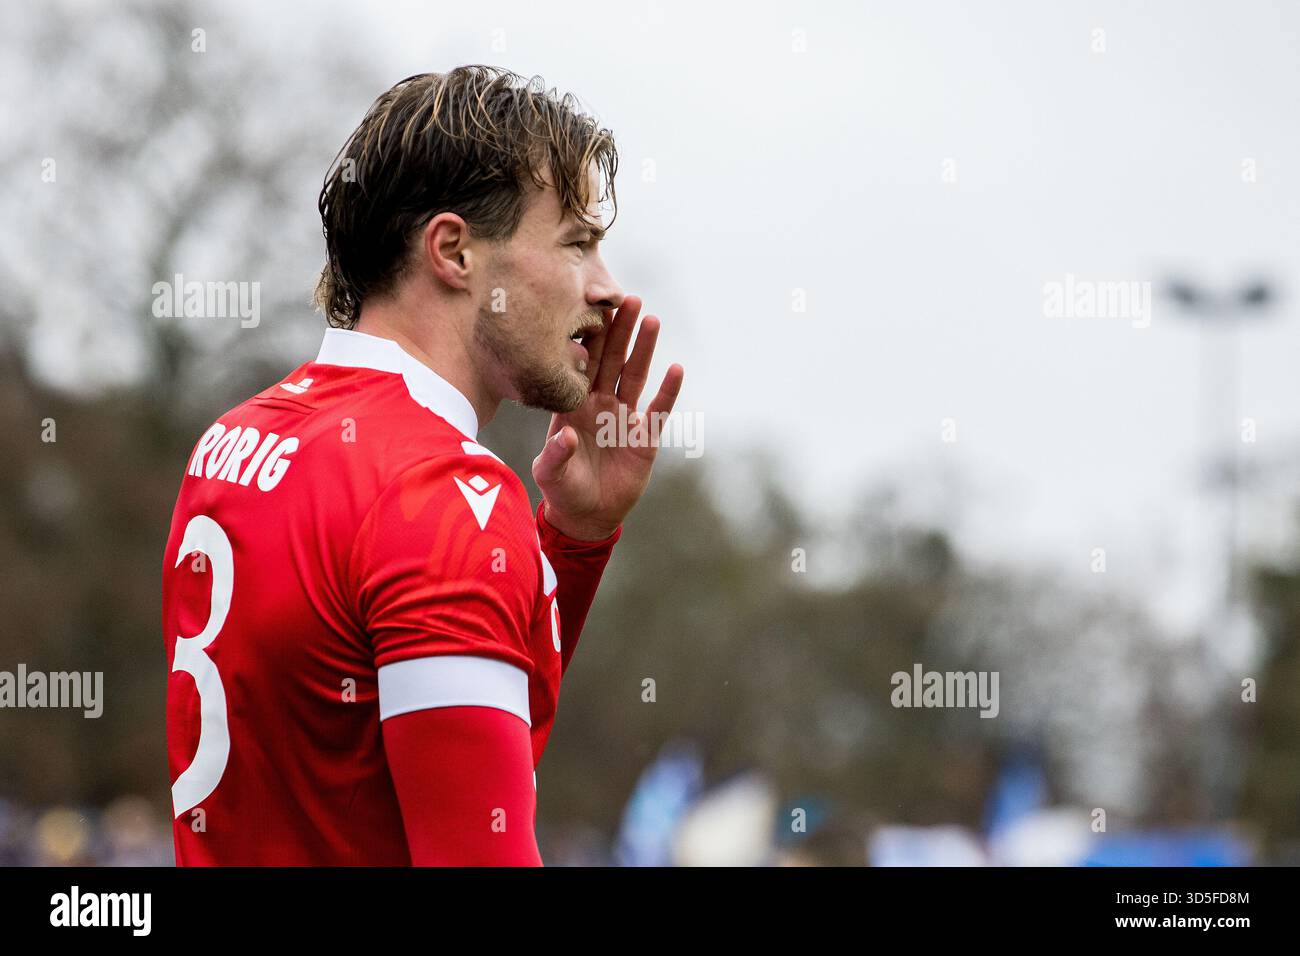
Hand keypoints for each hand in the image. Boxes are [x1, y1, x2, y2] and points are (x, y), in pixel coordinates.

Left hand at [532, 295, 683, 539]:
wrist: (586, 515)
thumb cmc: (562, 489)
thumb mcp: (549, 474)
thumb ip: (554, 454)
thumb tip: (564, 434)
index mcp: (573, 405)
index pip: (583, 364)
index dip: (590, 338)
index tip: (595, 308)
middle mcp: (600, 405)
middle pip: (612, 360)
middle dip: (620, 330)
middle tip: (629, 298)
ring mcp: (624, 418)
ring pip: (635, 376)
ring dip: (644, 349)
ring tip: (652, 319)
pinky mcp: (644, 438)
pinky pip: (658, 410)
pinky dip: (668, 391)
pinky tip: (676, 368)